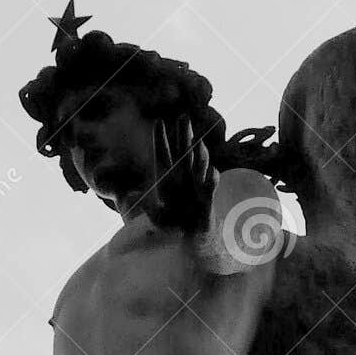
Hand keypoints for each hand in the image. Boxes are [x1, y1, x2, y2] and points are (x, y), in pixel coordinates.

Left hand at [140, 115, 213, 231]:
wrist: (191, 237)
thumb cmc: (172, 226)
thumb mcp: (157, 219)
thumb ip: (151, 211)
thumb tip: (144, 203)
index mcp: (166, 179)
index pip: (163, 155)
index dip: (161, 139)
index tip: (158, 123)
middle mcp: (182, 178)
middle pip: (183, 152)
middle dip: (183, 135)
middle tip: (183, 117)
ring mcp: (196, 185)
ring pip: (199, 164)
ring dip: (199, 153)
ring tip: (197, 143)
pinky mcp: (207, 197)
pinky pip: (211, 185)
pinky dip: (211, 179)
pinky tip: (211, 172)